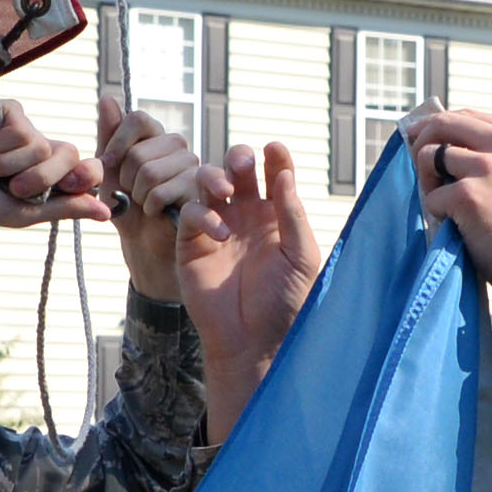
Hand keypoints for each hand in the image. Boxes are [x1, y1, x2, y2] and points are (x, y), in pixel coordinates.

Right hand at [0, 95, 108, 230]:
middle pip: (71, 155)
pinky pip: (22, 127)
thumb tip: (107, 213)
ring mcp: (25, 129)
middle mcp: (41, 151)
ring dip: (10, 165)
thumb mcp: (21, 213)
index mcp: (48, 177)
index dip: (85, 177)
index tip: (73, 185)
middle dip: (41, 178)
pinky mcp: (9, 111)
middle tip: (10, 187)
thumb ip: (64, 209)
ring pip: (43, 146)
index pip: (86, 170)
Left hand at [95, 95, 201, 299]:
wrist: (142, 241)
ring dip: (139, 196)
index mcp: (155, 135)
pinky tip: (158, 212)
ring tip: (145, 204)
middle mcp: (177, 146)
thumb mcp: (108, 170)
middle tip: (132, 193)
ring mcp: (193, 166)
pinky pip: (165, 191)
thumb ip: (108, 136)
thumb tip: (107, 98)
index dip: (117, 142)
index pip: (137, 119)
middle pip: (140, 151)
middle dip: (126, 178)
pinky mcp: (201, 191)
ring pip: (151, 172)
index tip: (109, 164)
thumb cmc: (125, 203)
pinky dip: (152, 206)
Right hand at [107, 103, 320, 437]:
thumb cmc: (285, 303)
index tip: (276, 149)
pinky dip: (202, 215)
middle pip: (236, 170)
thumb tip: (284, 173)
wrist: (253, 342)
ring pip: (206, 183)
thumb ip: (292, 214)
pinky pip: (190, 214)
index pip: (274, 175)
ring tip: (227, 191)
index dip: (275, 158)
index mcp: (276, 217)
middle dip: (238, 159)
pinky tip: (220, 234)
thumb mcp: (301, 256)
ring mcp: (216, 229)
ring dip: (215, 177)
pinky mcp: (190, 245)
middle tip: (243, 164)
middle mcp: (245, 218)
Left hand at [401, 107, 491, 296]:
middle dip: (420, 143)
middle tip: (416, 163)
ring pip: (428, 156)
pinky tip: (457, 225)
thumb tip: (439, 138)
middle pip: (442, 125)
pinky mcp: (468, 195)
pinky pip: (430, 197)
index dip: (438, 125)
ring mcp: (487, 168)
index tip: (421, 136)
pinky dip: (436, 213)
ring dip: (428, 183)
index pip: (466, 115)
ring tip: (446, 204)